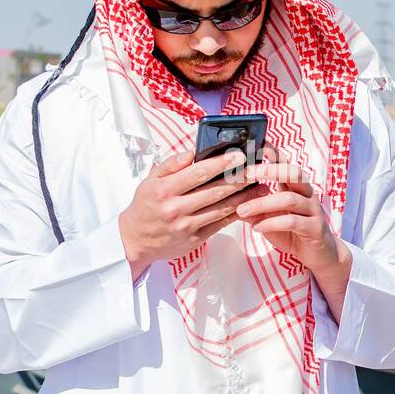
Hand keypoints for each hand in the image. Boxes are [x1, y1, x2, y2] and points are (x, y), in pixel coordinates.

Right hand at [118, 146, 261, 270]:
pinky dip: (235, 214)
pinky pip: (220, 224)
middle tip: (256, 169)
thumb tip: (191, 152)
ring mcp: (186, 226)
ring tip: (260, 187)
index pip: (197, 173)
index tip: (238, 155)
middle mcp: (175, 208)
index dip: (220, 163)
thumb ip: (171, 165)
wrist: (134, 241)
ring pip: (221, 209)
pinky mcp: (194, 239)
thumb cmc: (145, 207)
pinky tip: (248, 205)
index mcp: (164, 190)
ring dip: (243, 197)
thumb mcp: (149, 181)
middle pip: (214, 191)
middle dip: (238, 179)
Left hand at [236, 147, 346, 276]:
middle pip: (291, 172)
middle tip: (244, 174)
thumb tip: (227, 199)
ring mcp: (313, 210)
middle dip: (268, 170)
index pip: (284, 163)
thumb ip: (252, 207)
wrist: (319, 254)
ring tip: (241, 210)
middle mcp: (306, 193)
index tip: (252, 145)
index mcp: (295, 186)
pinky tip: (257, 227)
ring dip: (262, 203)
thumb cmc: (292, 232)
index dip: (271, 152)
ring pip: (289, 198)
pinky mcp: (315, 228)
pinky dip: (272, 223)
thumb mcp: (268, 218)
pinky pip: (293, 221)